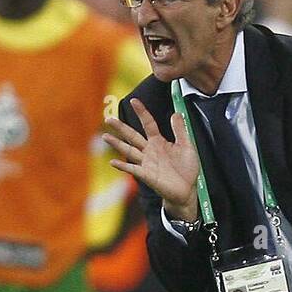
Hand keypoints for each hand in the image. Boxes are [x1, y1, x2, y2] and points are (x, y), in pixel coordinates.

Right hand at [103, 98, 199, 217]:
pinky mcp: (147, 175)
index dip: (141, 112)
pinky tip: (113, 162)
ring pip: (129, 150)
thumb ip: (180, 130)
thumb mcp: (187, 146)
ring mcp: (147, 163)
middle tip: (108, 118)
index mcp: (159, 142)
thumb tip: (175, 113)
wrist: (187, 190)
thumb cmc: (186, 170)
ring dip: (116, 144)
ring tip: (105, 136)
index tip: (134, 101)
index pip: (148, 123)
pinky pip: (133, 169)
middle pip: (132, 136)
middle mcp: (150, 151)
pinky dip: (123, 166)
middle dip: (120, 127)